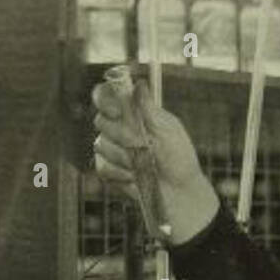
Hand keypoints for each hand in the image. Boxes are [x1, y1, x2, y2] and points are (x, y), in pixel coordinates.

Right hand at [90, 77, 219, 244]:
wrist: (179, 195)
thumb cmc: (179, 159)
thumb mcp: (168, 131)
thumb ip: (149, 110)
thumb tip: (139, 84)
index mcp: (134, 113)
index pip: (106, 96)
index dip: (106, 100)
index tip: (118, 111)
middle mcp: (119, 128)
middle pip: (100, 120)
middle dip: (121, 134)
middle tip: (143, 144)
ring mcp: (111, 150)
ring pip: (101, 144)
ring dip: (125, 156)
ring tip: (145, 164)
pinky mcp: (108, 170)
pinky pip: (102, 166)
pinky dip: (120, 173)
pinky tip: (136, 178)